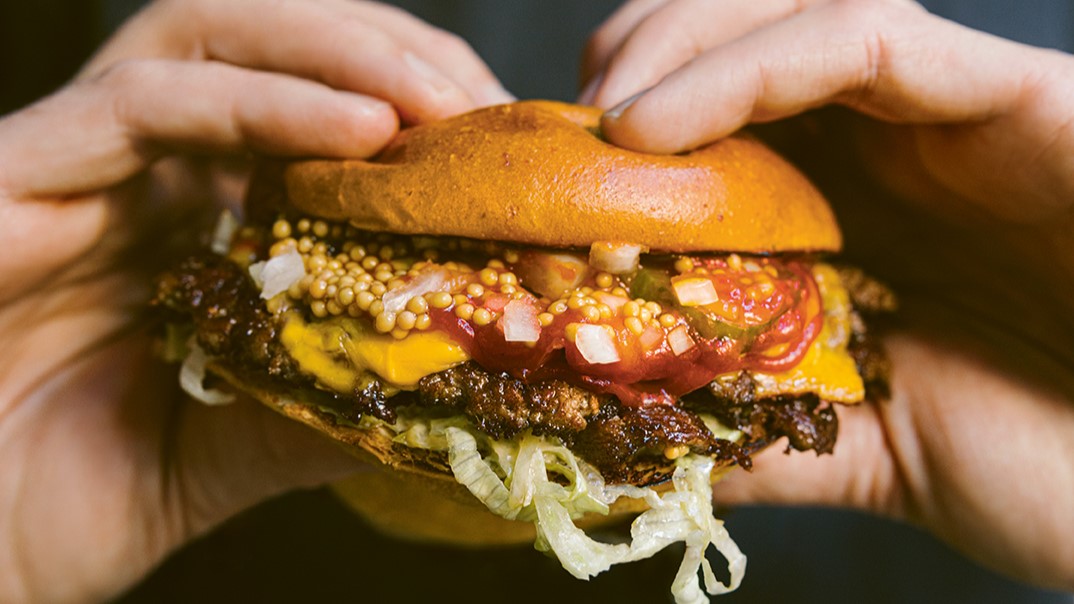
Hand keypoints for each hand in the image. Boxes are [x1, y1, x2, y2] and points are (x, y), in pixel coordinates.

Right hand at [0, 1, 509, 600]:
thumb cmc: (71, 498)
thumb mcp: (237, 449)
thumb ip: (327, 400)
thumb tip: (453, 380)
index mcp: (197, 215)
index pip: (315, 111)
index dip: (418, 110)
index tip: (507, 152)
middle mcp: (145, 170)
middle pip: (275, 41)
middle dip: (394, 57)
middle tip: (487, 113)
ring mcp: (82, 164)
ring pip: (212, 32)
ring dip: (342, 51)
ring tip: (440, 106)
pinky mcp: (18, 175)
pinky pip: (146, 102)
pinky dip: (260, 101)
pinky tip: (358, 128)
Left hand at [582, 0, 1073, 589]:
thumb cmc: (1042, 462)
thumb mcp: (859, 448)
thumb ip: (754, 433)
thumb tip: (634, 446)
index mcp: (848, 204)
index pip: (715, 108)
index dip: (615, 120)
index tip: (539, 175)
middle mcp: (889, 141)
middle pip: (738, 27)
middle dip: (635, 56)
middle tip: (562, 129)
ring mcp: (951, 113)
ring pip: (795, 5)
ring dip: (677, 43)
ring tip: (605, 121)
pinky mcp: (1019, 101)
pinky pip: (870, 39)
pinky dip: (753, 66)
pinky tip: (658, 128)